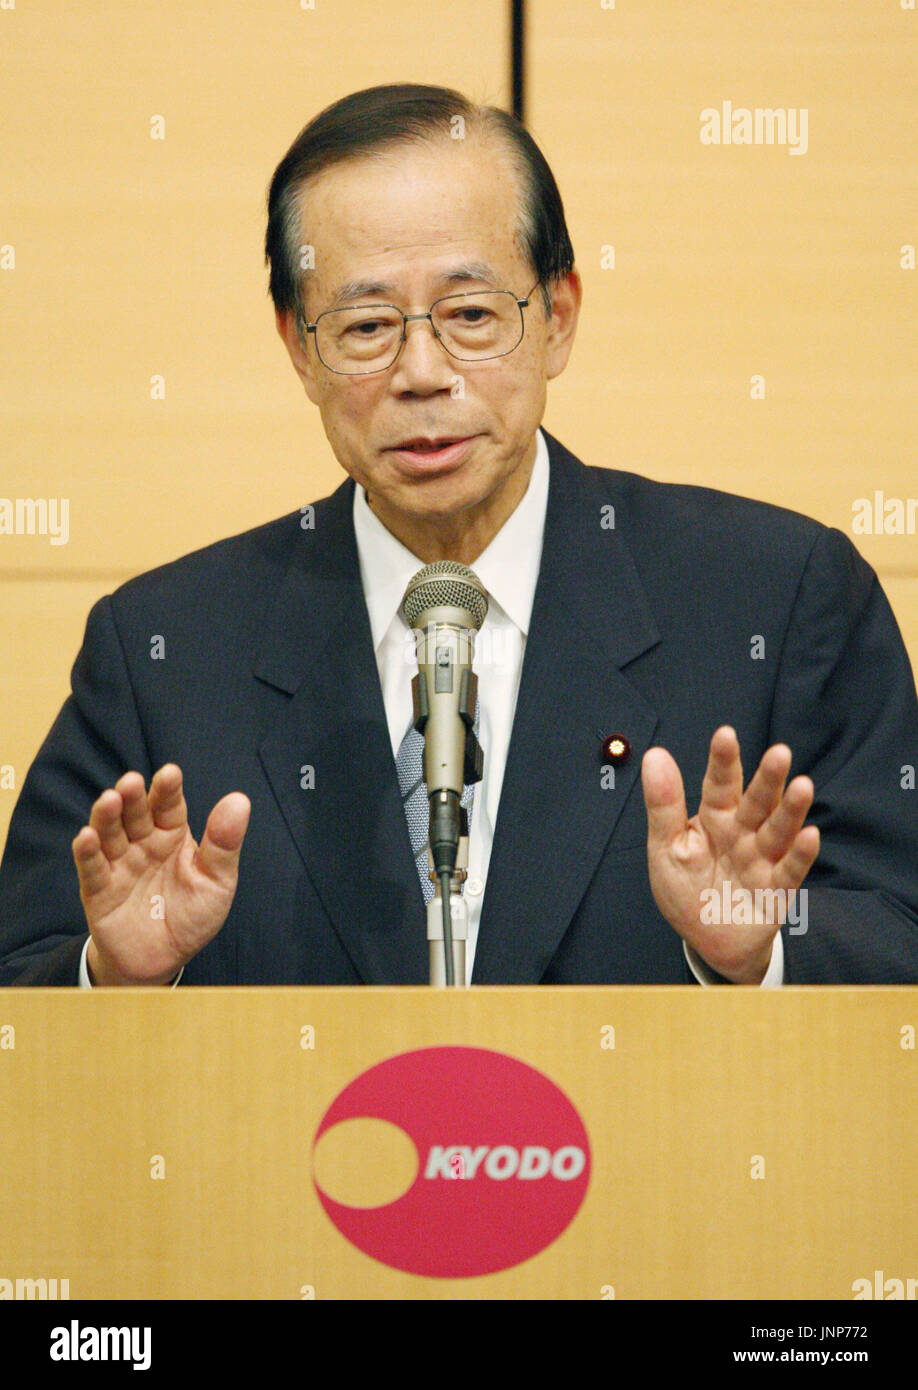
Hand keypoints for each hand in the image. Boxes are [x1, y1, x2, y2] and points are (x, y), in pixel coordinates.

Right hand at [72, 764, 249, 985]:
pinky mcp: (98, 890)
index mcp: (173, 835)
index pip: (169, 806)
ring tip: (108, 800)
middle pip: (135, 814)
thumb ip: (223, 843)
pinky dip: (87, 853)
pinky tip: (86, 837)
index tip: (170, 773)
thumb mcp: (217, 881)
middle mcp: (143, 843)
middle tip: (131, 782)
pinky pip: (91, 869)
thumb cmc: (193, 915)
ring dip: (107, 817)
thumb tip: (239, 800)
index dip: (168, 790)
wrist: (164, 960)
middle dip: (132, 797)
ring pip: (109, 835)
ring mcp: (119, 865)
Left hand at [641, 726, 819, 982]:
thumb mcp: (666, 847)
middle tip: (779, 753)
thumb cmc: (687, 888)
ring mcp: (763, 859)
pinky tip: (810, 835)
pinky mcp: (777, 889)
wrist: (708, 941)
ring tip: (803, 786)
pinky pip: (790, 871)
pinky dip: (800, 855)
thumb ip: (663, 805)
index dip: (723, 761)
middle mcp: (743, 833)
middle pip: (757, 802)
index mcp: (714, 818)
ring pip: (778, 830)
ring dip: (791, 810)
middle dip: (768, 779)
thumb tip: (654, 755)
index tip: (725, 734)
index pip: (719, 785)